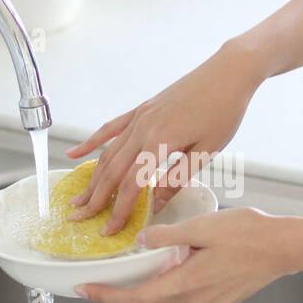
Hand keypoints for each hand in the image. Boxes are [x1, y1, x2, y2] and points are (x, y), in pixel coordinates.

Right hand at [66, 44, 265, 233]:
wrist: (228, 72)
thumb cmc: (224, 111)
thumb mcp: (207, 151)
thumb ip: (178, 178)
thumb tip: (155, 204)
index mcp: (161, 142)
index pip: (132, 184)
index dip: (119, 209)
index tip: (110, 229)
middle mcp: (143, 129)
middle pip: (112, 170)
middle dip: (96, 198)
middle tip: (81, 220)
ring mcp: (140, 117)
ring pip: (108, 152)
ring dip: (92, 178)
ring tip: (79, 198)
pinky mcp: (142, 109)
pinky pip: (111, 129)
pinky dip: (91, 143)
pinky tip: (75, 155)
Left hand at [77, 209, 294, 302]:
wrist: (287, 248)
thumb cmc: (251, 234)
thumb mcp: (204, 227)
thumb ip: (169, 236)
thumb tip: (142, 241)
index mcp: (188, 283)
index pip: (137, 299)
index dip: (107, 297)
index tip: (86, 291)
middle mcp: (196, 301)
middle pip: (150, 302)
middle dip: (123, 293)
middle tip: (101, 281)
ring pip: (169, 299)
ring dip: (152, 286)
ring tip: (140, 266)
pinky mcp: (220, 302)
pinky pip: (188, 296)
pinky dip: (174, 284)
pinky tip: (177, 265)